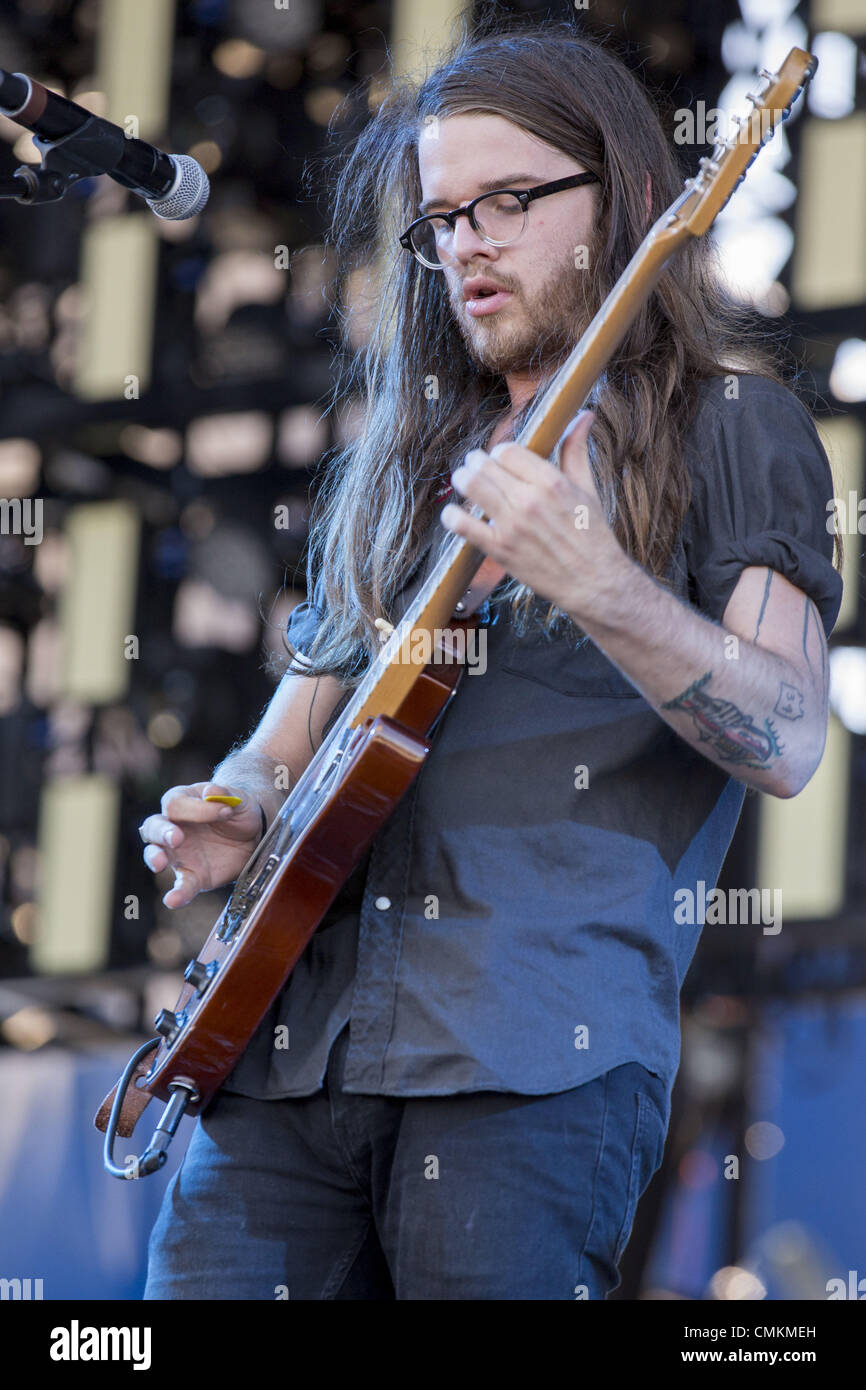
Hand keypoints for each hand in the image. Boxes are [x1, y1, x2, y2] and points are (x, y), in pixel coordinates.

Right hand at [139, 782, 263, 907]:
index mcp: (183, 802)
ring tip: (160, 863)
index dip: (197, 808)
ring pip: (155, 854)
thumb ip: (226, 794)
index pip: (176, 804)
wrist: (254, 833)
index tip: (224, 811)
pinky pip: (181, 885)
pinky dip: (176, 893)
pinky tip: (173, 900)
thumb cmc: (238, 810)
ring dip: (155, 858)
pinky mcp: (192, 875)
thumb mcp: (238, 798)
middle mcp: (173, 827)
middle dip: (162, 832)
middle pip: (153, 827)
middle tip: (177, 838)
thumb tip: (211, 790)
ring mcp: (179, 853)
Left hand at [440, 410, 627, 620]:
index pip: (508, 450)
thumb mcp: (587, 489)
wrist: (593, 581)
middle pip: (485, 465)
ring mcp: (511, 526)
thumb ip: (576, 450)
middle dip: (476, 462)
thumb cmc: (592, 535)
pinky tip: (454, 513)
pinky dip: (452, 516)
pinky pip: (462, 526)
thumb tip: (583, 415)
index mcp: (551, 482)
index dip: (500, 452)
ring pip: (471, 486)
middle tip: (474, 466)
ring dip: (462, 479)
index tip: (500, 459)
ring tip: (463, 481)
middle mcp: (529, 501)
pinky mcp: (499, 549)